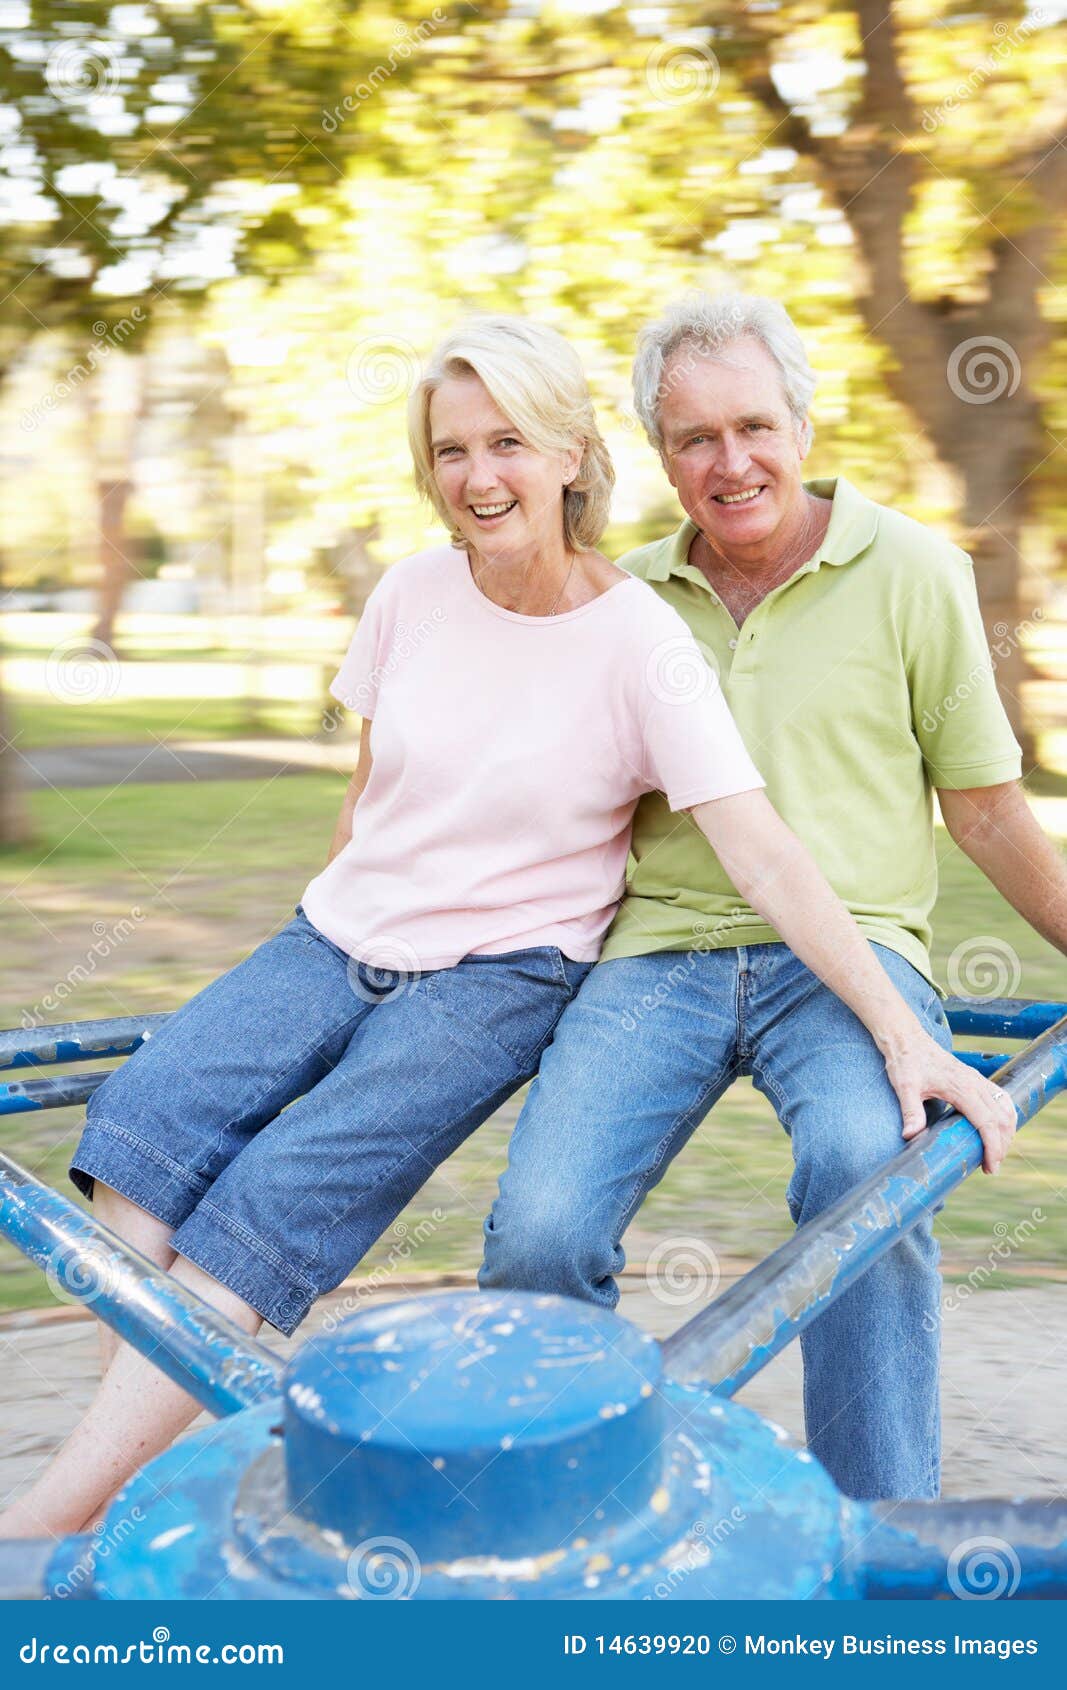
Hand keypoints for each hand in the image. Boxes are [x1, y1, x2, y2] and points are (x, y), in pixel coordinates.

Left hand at [884, 1031, 1017, 1173]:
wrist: (906, 1038)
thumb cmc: (906, 1061)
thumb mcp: (904, 1087)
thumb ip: (910, 1111)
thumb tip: (911, 1136)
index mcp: (962, 1087)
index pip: (987, 1121)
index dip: (993, 1146)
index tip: (990, 1166)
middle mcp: (975, 1082)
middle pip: (1002, 1117)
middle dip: (1002, 1144)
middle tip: (990, 1167)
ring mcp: (977, 1079)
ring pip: (1006, 1107)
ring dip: (1007, 1131)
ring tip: (995, 1152)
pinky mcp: (975, 1078)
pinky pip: (1000, 1098)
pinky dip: (1005, 1116)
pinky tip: (997, 1129)